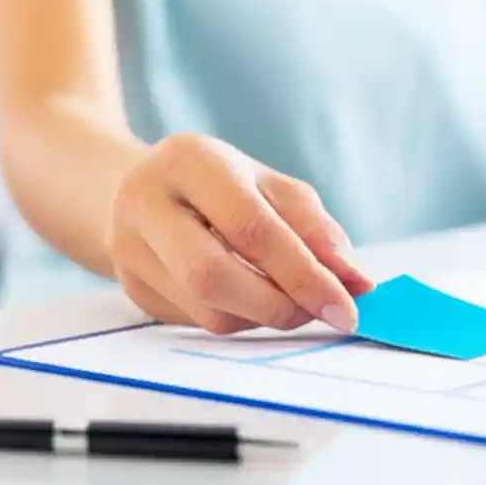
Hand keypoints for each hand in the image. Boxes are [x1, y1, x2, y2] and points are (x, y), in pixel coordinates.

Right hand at [108, 134, 374, 334]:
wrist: (141, 188)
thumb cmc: (220, 184)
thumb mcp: (271, 187)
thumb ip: (316, 230)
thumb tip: (357, 283)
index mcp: (189, 161)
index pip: (251, 228)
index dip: (303, 274)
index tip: (346, 307)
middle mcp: (146, 202)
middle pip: (213, 276)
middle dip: (279, 306)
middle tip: (320, 313)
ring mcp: (129, 249)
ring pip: (206, 310)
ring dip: (262, 317)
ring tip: (287, 300)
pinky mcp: (131, 288)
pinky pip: (198, 323)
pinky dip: (239, 319)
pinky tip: (249, 297)